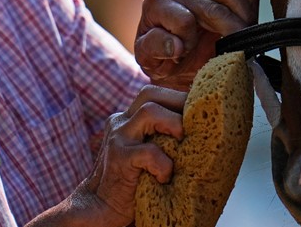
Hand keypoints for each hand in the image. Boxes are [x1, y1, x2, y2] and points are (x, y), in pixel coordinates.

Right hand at [63, 86, 186, 226]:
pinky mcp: (119, 158)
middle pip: (149, 93)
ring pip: (148, 111)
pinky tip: (165, 178)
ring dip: (173, 124)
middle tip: (196, 123)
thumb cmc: (133, 181)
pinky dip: (163, 164)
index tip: (200, 112)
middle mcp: (121, 123)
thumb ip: (162, 138)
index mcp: (128, 119)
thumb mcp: (147, 152)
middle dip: (178, 102)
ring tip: (183, 142)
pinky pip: (148, 152)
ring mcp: (118, 138)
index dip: (179, 99)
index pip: (155, 95)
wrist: (99, 207)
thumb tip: (201, 131)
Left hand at [134, 0, 258, 89]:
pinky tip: (246, 23)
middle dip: (230, 33)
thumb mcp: (147, 58)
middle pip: (215, 8)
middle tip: (235, 53)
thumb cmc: (159, 57)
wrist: (168, 54)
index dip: (188, 42)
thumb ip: (154, 48)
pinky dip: (250, 3)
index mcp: (157, 3)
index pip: (184, 20)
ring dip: (244, 19)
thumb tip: (175, 45)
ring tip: (242, 39)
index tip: (185, 54)